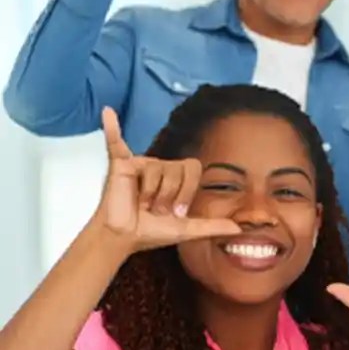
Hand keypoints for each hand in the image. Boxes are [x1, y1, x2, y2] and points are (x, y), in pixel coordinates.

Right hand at [94, 107, 240, 252]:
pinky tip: (107, 112)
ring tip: (142, 204)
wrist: (123, 237)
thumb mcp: (187, 229)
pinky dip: (111, 127)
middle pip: (176, 167)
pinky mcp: (120, 164)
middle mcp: (161, 167)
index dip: (187, 190)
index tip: (177, 212)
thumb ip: (213, 226)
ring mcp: (140, 164)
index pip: (193, 169)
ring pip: (156, 167)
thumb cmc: (151, 231)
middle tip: (158, 209)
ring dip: (150, 192)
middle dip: (170, 192)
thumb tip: (240, 228)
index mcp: (178, 178)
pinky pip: (116, 141)